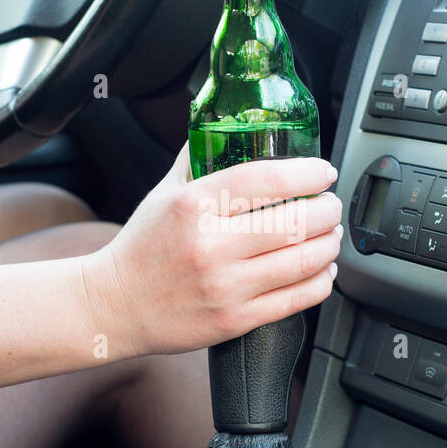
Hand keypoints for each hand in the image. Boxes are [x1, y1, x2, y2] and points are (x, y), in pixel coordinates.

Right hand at [84, 145, 343, 356]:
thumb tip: (230, 128)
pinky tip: (323, 269)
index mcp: (194, 204)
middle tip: (331, 204)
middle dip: (328, 209)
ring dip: (330, 244)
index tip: (323, 171)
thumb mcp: (164, 193)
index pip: (267, 179)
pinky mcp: (236, 319)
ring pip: (304, 260)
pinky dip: (321, 281)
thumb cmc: (143, 247)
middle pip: (297, 220)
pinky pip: (297, 299)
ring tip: (331, 234)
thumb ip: (198, 158)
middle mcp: (211, 245)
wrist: (115, 306)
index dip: (308, 172)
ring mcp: (226, 285)